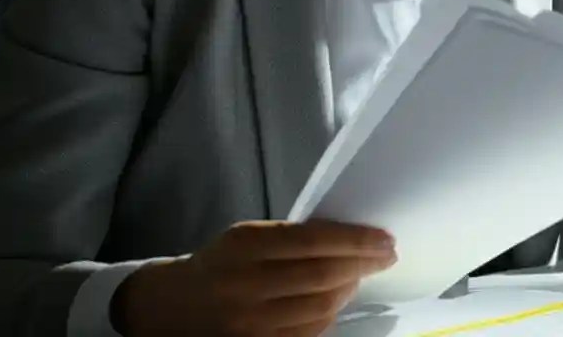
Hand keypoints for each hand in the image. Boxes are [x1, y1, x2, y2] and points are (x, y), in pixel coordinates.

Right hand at [111, 220, 397, 336]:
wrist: (175, 307)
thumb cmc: (221, 263)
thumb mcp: (246, 236)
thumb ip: (290, 236)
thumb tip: (349, 238)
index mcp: (244, 244)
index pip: (312, 240)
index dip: (355, 240)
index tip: (384, 238)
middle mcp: (246, 284)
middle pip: (321, 276)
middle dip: (362, 265)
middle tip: (387, 255)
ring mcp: (251, 322)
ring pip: (320, 308)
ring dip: (349, 290)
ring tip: (360, 275)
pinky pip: (309, 333)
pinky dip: (330, 315)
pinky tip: (337, 300)